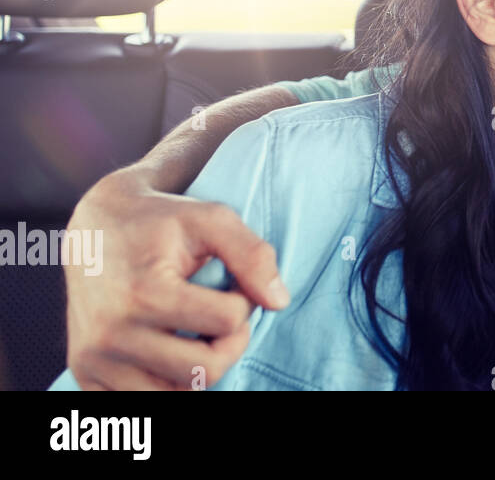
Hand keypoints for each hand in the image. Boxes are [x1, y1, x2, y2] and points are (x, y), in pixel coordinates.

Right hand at [64, 166, 289, 389]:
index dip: (244, 302)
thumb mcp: (211, 219)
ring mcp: (93, 361)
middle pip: (206, 370)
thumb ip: (252, 255)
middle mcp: (110, 335)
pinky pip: (147, 402)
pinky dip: (170, 381)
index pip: (227, 322)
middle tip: (222, 314)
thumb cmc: (160, 222)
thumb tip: (279, 303)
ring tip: (195, 331)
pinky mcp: (86, 376)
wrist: (94, 230)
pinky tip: (170, 348)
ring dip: (201, 366)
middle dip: (230, 342)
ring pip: (180, 394)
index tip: (233, 286)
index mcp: (143, 294)